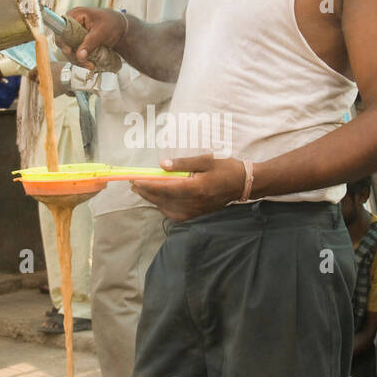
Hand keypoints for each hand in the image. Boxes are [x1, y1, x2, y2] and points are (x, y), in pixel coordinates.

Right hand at [64, 6, 127, 66]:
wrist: (121, 29)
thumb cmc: (113, 24)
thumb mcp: (102, 33)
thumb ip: (90, 44)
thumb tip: (79, 56)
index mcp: (76, 15)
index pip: (61, 28)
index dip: (63, 40)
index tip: (69, 51)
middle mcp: (71, 24)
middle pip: (63, 41)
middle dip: (72, 54)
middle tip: (84, 62)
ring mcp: (74, 33)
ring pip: (68, 50)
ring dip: (77, 60)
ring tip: (91, 65)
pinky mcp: (77, 42)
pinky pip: (74, 52)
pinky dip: (81, 59)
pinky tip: (90, 63)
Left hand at [131, 154, 245, 219]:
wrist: (243, 184)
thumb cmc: (225, 168)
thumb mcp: (205, 161)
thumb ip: (183, 164)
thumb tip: (162, 165)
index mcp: (195, 188)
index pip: (165, 188)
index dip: (148, 184)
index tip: (135, 179)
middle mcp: (194, 202)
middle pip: (163, 199)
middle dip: (146, 192)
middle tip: (134, 184)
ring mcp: (196, 211)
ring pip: (167, 208)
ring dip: (153, 200)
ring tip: (142, 191)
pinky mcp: (198, 214)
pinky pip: (175, 214)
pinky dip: (164, 208)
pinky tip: (158, 201)